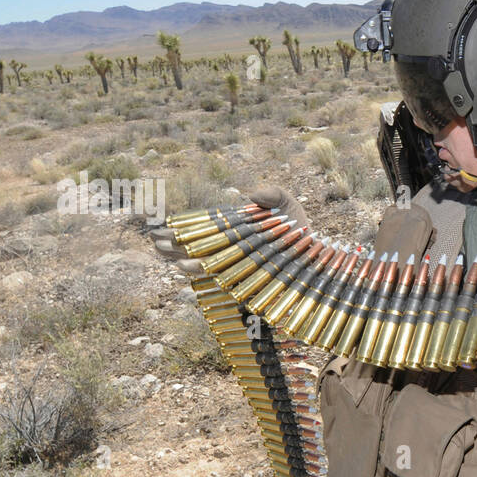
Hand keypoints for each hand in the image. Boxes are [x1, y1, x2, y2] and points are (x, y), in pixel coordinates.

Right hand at [150, 186, 310, 278]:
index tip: (161, 227)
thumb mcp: (286, 202)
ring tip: (174, 259)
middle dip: (175, 247)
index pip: (199, 230)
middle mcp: (230, 250)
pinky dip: (208, 275)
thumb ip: (273, 193)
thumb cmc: (298, 224)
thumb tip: (253, 195)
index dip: (179, 230)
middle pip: (195, 248)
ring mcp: (237, 266)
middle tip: (157, 243)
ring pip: (205, 266)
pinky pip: (224, 280)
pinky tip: (192, 268)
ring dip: (187, 262)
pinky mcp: (248, 283)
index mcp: (232, 230)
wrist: (319, 250)